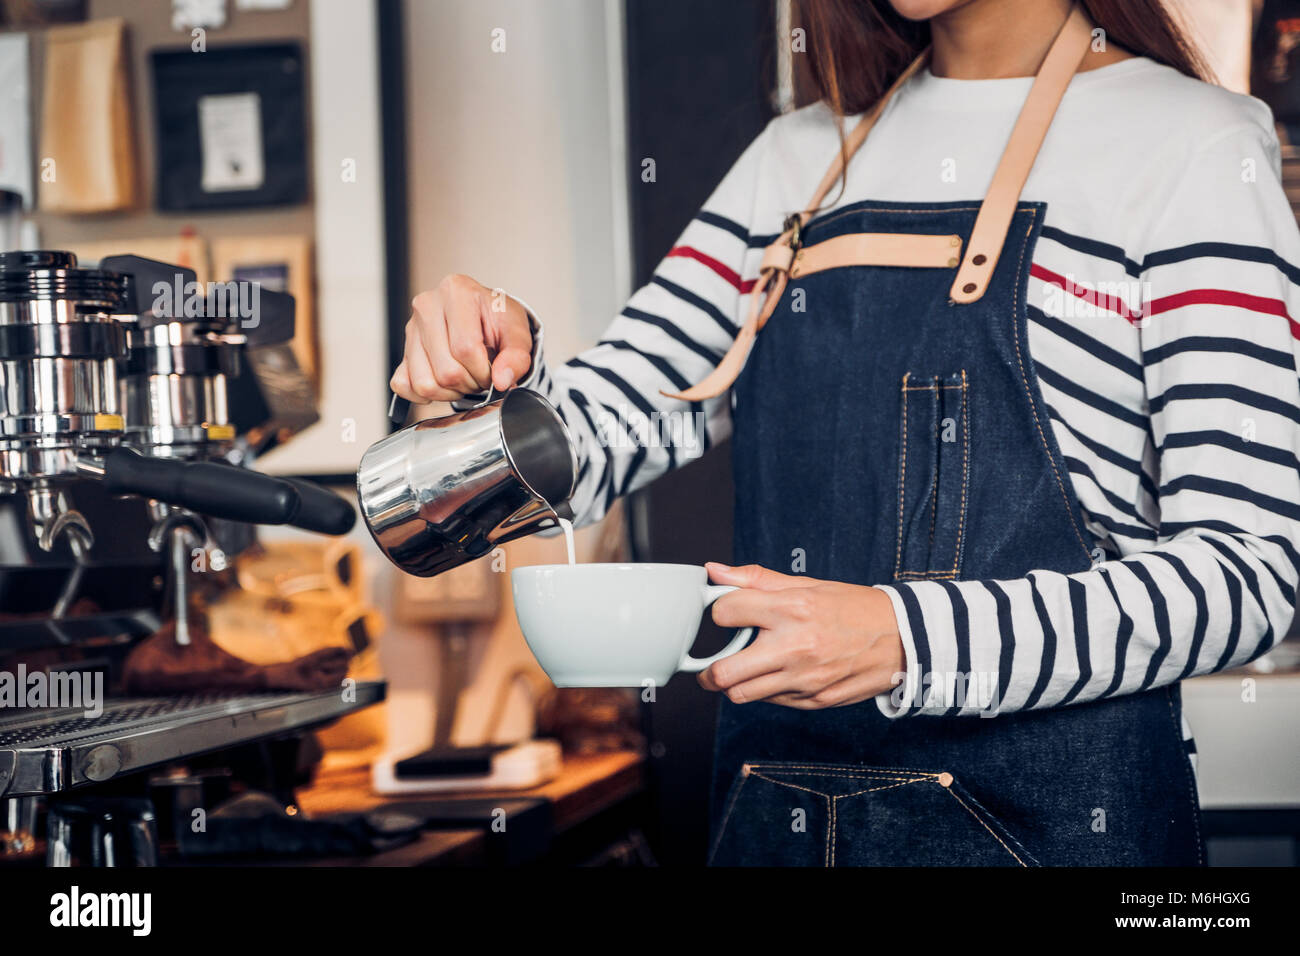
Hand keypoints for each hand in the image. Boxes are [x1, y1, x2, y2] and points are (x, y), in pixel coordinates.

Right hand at [390, 274, 533, 403]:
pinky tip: (443, 383)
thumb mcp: (518, 332)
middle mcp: (427, 306)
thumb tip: (502, 380)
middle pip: (446, 370)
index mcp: (457, 292)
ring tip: (464, 377)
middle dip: (470, 383)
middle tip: (481, 374)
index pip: (465, 349)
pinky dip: (424, 394)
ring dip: (449, 392)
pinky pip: (403, 385)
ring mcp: (411, 328)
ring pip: (424, 382)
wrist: (482, 315)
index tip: (494, 370)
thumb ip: (517, 356)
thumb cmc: (497, 319)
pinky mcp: (403, 349)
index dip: (484, 371)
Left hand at [698, 562, 904, 708]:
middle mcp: (795, 646)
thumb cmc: (853, 608)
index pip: (725, 613)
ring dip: (735, 685)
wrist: (903, 639)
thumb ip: (757, 580)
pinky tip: (778, 675)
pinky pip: (772, 702)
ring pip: (742, 694)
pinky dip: (767, 691)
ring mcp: (804, 679)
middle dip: (709, 671)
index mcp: (792, 609)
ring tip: (743, 671)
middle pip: (724, 672)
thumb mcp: (807, 585)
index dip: (721, 612)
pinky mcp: (814, 701)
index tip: (728, 614)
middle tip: (711, 666)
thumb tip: (715, 571)